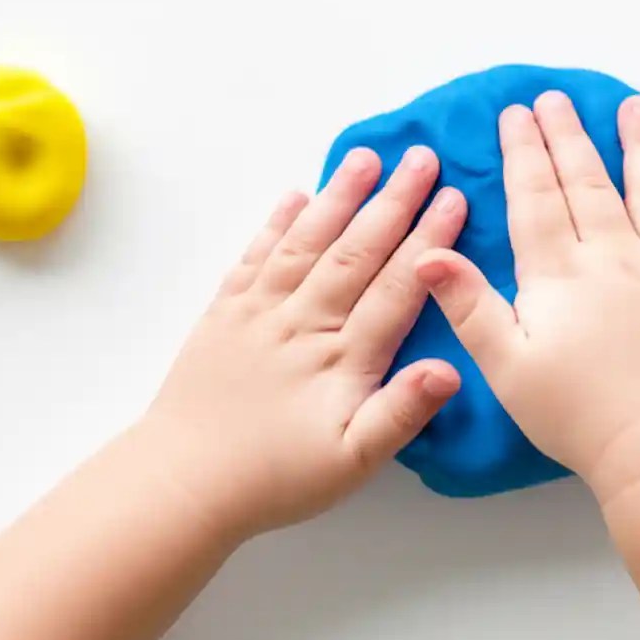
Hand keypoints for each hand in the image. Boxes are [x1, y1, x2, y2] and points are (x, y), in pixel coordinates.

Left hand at [141, 146, 465, 536]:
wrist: (184, 482)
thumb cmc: (277, 478)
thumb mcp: (353, 462)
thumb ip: (401, 412)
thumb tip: (450, 369)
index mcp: (342, 358)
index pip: (395, 287)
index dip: (428, 242)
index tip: (455, 200)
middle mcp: (303, 322)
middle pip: (356, 251)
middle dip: (393, 201)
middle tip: (424, 158)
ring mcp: (260, 312)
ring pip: (307, 242)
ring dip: (338, 197)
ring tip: (367, 157)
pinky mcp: (225, 313)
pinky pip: (255, 257)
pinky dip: (277, 224)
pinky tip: (296, 195)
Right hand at [415, 92, 639, 500]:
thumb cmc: (576, 413)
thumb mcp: (506, 365)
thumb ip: (468, 307)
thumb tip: (429, 253)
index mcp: (560, 273)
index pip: (536, 198)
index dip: (523, 153)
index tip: (515, 114)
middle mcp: (613, 257)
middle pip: (587, 183)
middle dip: (568, 137)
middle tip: (555, 97)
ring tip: (635, 106)